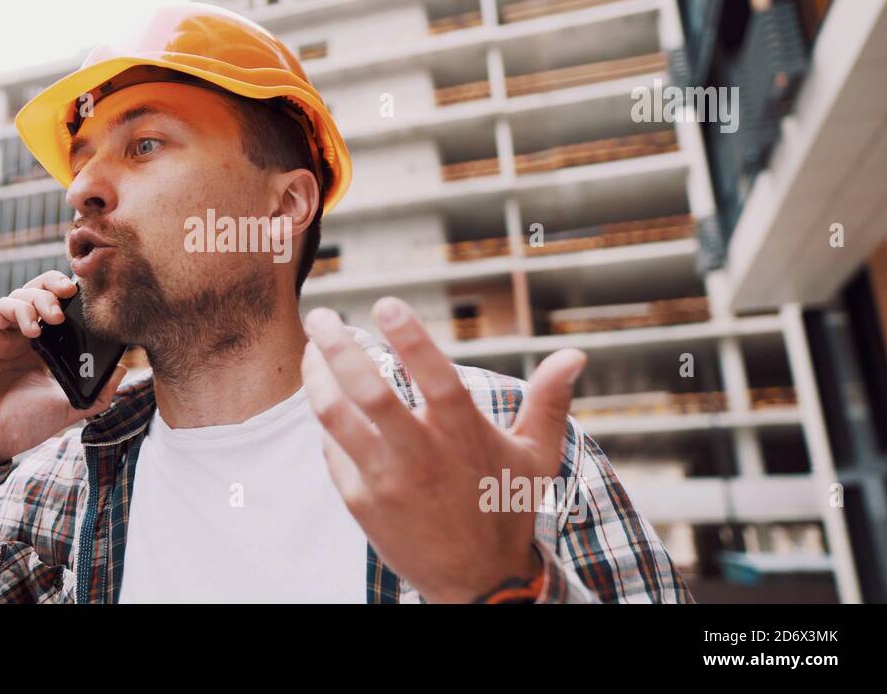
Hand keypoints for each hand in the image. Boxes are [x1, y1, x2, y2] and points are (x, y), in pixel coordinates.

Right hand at [0, 271, 126, 465]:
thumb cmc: (21, 425)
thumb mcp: (68, 409)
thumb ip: (97, 393)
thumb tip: (122, 369)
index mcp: (48, 349)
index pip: (65, 311)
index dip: (79, 300)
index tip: (96, 299)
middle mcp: (26, 336)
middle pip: (44, 292)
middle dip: (60, 284)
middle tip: (74, 292)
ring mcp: (5, 333)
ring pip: (24, 293)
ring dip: (43, 297)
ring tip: (56, 316)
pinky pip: (3, 307)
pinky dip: (20, 309)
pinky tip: (33, 329)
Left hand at [301, 297, 585, 602]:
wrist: (476, 584)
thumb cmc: (506, 507)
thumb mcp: (537, 456)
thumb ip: (549, 401)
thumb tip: (575, 354)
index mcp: (464, 436)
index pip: (435, 377)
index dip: (411, 338)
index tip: (385, 303)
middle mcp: (421, 456)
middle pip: (370, 391)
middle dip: (337, 347)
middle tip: (321, 315)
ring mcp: (385, 480)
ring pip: (336, 417)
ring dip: (316, 376)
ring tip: (311, 348)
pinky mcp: (359, 501)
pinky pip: (332, 448)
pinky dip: (325, 417)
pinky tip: (324, 395)